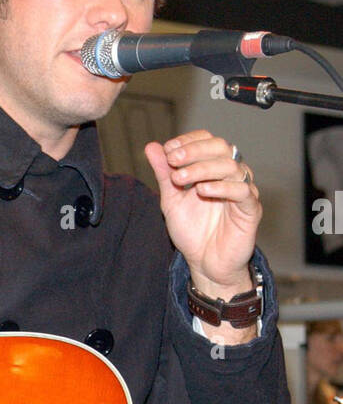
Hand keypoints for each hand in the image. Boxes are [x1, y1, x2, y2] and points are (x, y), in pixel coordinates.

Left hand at [144, 130, 260, 297]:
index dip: (189, 141)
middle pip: (221, 147)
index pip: (208, 140)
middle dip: (194, 151)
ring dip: (202, 168)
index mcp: (214, 169)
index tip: (168, 150)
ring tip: (179, 178)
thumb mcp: (171, 200)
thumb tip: (152, 146)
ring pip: (231, 166)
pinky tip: (201, 191)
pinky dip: (221, 187)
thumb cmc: (192, 232)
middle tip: (173, 160)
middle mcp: (231, 175)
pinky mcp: (251, 209)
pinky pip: (242, 191)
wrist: (204, 264)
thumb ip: (164, 174)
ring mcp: (243, 191)